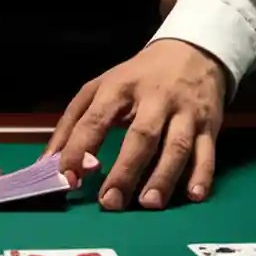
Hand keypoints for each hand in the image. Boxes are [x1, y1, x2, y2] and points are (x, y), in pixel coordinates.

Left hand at [43, 39, 227, 209]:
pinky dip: (203, 174)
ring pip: (176, 146)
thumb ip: (72, 124)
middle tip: (110, 202)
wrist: (191, 51)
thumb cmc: (137, 77)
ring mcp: (184, 112)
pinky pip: (208, 152)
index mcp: (119, 88)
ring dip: (163, 177)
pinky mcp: (209, 124)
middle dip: (125, 170)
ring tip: (148, 204)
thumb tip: (46, 164)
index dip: (79, 148)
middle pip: (140, 136)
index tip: (68, 178)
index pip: (95, 119)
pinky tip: (194, 195)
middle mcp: (154, 98)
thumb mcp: (99, 88)